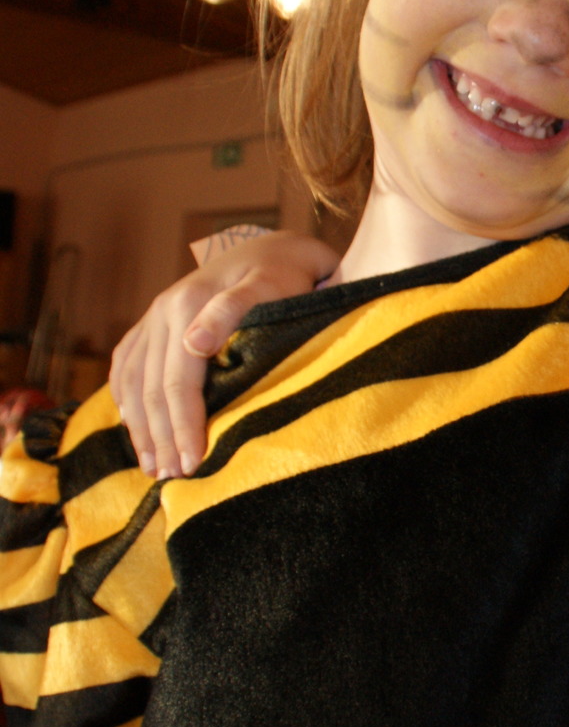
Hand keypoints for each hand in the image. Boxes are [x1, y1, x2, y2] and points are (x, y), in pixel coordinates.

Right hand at [109, 232, 337, 478]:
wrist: (277, 247)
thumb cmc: (287, 273)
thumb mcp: (272, 287)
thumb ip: (234, 311)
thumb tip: (193, 343)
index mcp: (189, 304)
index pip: (178, 383)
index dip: (183, 426)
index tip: (193, 464)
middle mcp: (163, 310)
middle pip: (152, 387)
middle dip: (161, 438)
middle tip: (173, 479)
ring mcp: (154, 315)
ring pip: (133, 380)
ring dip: (139, 427)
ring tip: (152, 467)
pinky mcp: (153, 321)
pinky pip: (125, 364)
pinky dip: (124, 398)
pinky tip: (131, 427)